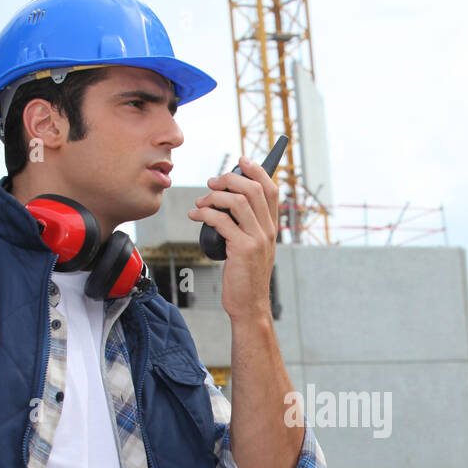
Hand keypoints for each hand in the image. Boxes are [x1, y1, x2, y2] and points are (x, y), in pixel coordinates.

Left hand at [187, 155, 277, 322]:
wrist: (249, 305)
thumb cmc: (245, 278)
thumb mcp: (252, 248)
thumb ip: (247, 227)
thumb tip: (226, 204)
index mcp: (272, 228)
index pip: (271, 189)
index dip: (256, 171)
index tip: (240, 162)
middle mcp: (268, 231)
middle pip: (253, 189)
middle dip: (229, 179)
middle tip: (212, 184)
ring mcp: (257, 239)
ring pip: (237, 201)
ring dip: (214, 196)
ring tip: (200, 202)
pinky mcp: (242, 249)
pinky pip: (221, 221)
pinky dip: (205, 213)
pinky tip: (195, 215)